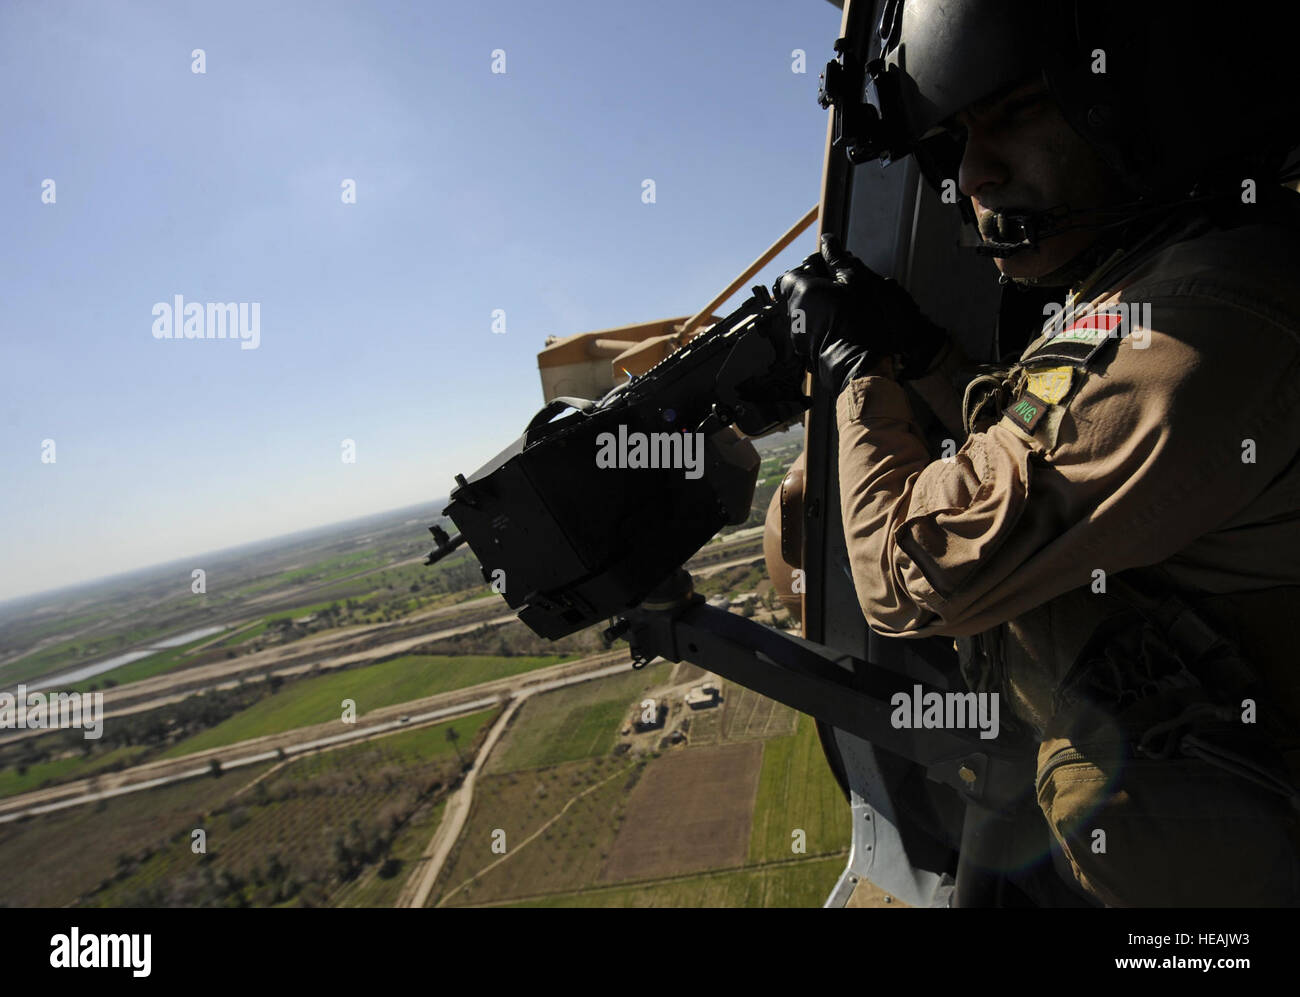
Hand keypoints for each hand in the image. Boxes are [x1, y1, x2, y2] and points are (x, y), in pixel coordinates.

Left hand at [772, 234, 947, 392]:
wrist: (858, 365)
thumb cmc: (859, 322)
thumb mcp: (855, 282)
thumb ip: (837, 259)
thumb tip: (828, 241)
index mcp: (801, 291)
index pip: (789, 275)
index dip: (805, 272)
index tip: (824, 274)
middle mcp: (793, 312)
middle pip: (794, 295)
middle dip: (812, 290)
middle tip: (837, 292)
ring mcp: (796, 333)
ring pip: (800, 314)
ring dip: (815, 309)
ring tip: (839, 311)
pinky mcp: (802, 350)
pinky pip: (805, 332)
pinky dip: (817, 327)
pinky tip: (837, 329)